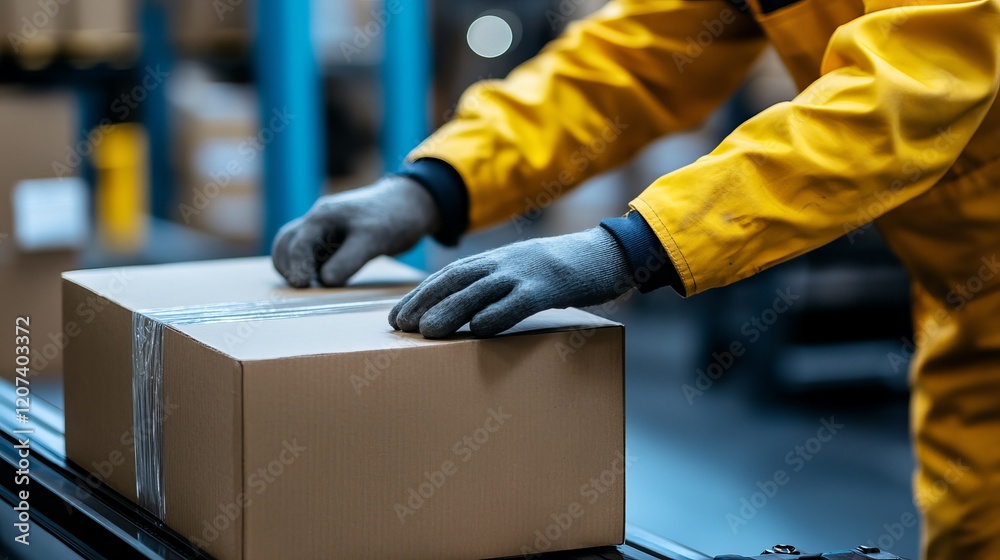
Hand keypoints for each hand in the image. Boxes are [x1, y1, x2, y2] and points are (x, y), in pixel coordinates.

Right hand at [272, 177, 439, 286]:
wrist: (411, 205)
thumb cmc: (392, 218)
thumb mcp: (372, 240)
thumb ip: (347, 260)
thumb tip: (324, 281)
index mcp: (321, 217)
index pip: (297, 244)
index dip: (296, 267)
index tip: (303, 286)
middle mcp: (318, 221)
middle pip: (286, 244)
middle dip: (287, 266)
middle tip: (300, 287)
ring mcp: (325, 230)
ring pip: (296, 248)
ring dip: (295, 266)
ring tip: (308, 286)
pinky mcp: (335, 239)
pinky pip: (313, 254)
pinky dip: (311, 266)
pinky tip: (322, 280)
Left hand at [389, 227, 633, 337]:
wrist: (608, 253)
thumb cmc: (564, 269)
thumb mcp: (525, 272)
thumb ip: (499, 287)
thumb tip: (471, 315)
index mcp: (496, 260)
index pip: (449, 276)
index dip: (421, 295)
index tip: (397, 315)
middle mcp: (504, 263)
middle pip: (455, 281)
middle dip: (424, 302)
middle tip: (399, 325)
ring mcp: (525, 273)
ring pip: (479, 290)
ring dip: (449, 310)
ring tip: (426, 331)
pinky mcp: (548, 287)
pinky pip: (518, 301)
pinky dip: (497, 314)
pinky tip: (478, 329)